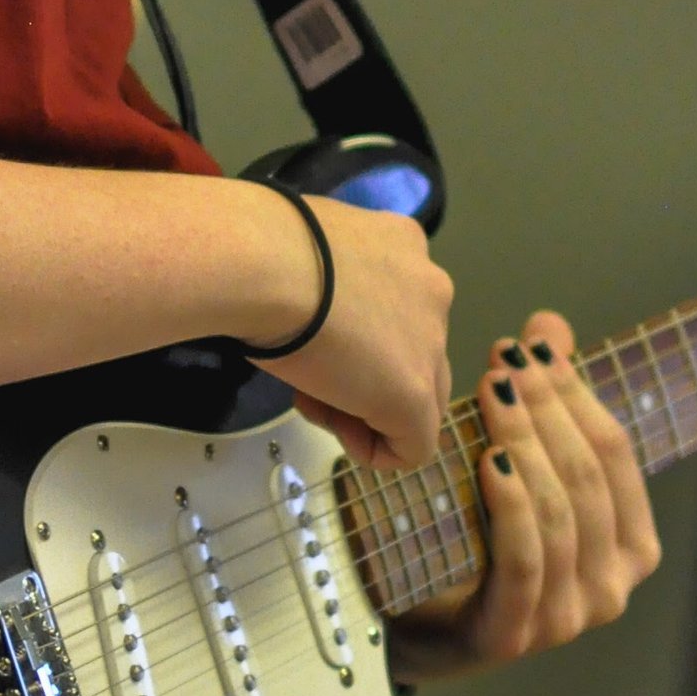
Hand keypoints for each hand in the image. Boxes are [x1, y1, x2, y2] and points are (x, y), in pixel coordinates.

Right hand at [254, 204, 453, 472]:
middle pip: (413, 353)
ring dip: (366, 409)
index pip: (396, 307)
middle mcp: (432, 289)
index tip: (308, 341)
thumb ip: (322, 274)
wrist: (265, 266)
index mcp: (403, 246)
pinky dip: (376, 449)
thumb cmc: (264, 250)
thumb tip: (304, 299)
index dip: (353, 336)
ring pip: (418, 397)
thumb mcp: (300, 250)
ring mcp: (430, 344)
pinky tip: (338, 435)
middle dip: (364, 376)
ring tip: (313, 400)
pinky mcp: (415, 396)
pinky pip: (414, 444)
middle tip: (310, 378)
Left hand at [393, 309, 659, 679]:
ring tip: (493, 396)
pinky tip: (490, 463)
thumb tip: (549, 328)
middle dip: (549, 410)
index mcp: (631, 546)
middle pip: (587, 478)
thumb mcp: (518, 468)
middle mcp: (611, 586)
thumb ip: (544, 401)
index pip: (616, 454)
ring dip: (527, 445)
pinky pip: (523, 561)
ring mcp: (568, 616)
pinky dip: (511, 507)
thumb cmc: (480, 549)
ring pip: (560, 515)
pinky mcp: (516, 634)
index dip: (577, 393)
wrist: (420, 630)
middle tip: (506, 363)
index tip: (536, 348)